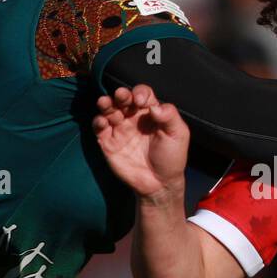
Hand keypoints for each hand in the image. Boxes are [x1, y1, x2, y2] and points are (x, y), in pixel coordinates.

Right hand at [92, 85, 189, 200]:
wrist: (160, 184)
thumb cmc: (171, 157)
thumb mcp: (178, 135)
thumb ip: (170, 116)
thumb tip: (154, 106)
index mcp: (151, 112)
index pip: (142, 94)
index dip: (140, 93)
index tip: (141, 102)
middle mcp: (134, 117)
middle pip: (123, 98)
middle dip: (121, 94)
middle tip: (121, 96)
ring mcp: (120, 129)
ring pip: (109, 110)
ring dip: (106, 103)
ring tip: (105, 103)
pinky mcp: (109, 142)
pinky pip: (99, 128)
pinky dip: (98, 121)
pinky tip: (102, 122)